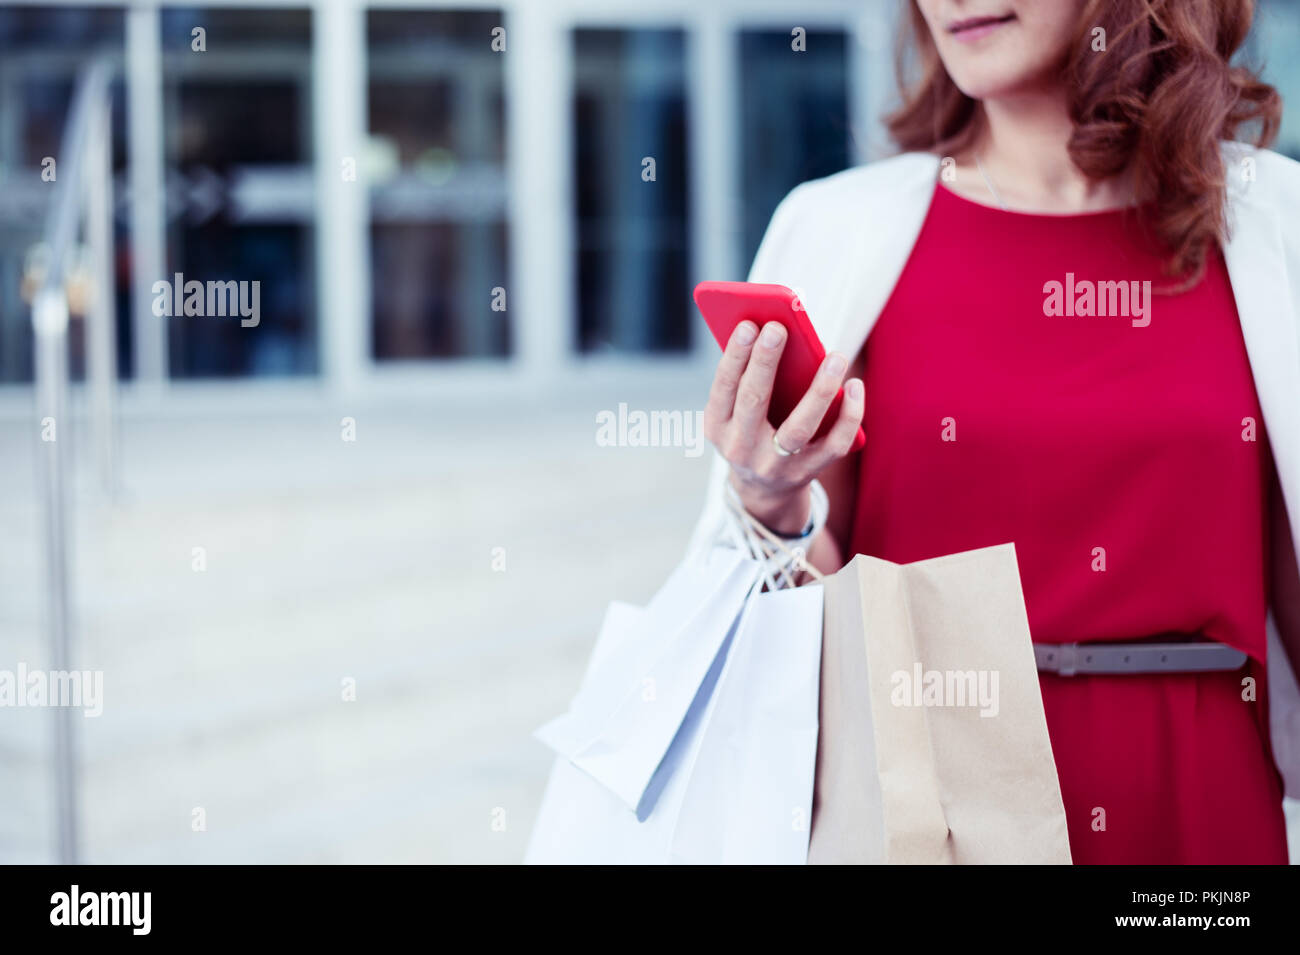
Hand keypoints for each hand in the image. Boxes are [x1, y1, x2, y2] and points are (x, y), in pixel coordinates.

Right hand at [701, 319, 864, 535]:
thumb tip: (780, 335)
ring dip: (820, 389)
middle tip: (779, 328)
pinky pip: (834, 444)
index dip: (735, 356)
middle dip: (765, 362)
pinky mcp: (808, 472)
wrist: (765, 489)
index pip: (723, 388)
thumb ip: (749, 379)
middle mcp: (741, 448)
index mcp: (717, 427)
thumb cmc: (753, 430)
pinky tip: (855, 386)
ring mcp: (775, 465)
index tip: (749, 325)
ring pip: (799, 426)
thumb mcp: (736, 413)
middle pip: (754, 402)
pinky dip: (849, 415)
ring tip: (836, 356)